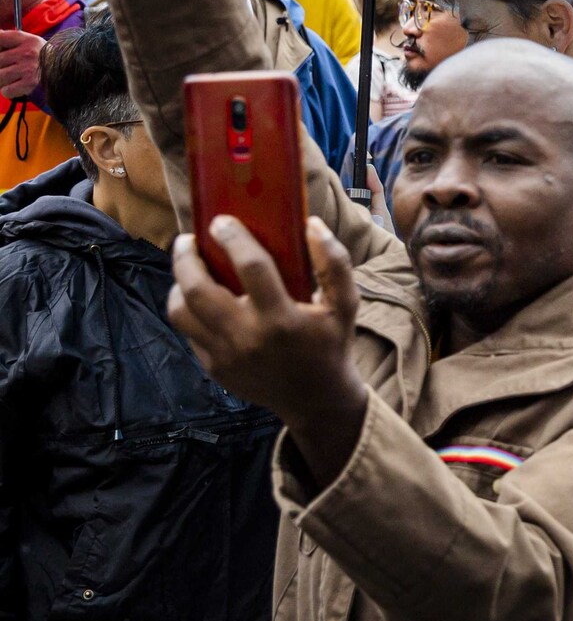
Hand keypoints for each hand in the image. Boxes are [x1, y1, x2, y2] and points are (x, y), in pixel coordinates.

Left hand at [0, 27, 40, 100]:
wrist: (66, 70)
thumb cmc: (42, 57)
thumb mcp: (29, 42)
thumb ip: (10, 38)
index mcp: (27, 40)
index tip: (3, 52)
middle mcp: (27, 53)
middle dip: (1, 66)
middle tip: (10, 68)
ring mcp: (29, 69)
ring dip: (2, 80)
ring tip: (12, 78)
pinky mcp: (30, 84)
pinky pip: (6, 91)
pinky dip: (8, 91)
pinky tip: (16, 86)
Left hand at [169, 215, 367, 479]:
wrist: (315, 399)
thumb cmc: (331, 344)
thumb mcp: (346, 304)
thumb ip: (334, 263)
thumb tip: (312, 224)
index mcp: (282, 320)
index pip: (251, 268)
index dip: (233, 239)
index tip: (222, 220)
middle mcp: (248, 338)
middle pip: (199, 290)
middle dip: (186, 258)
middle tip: (188, 239)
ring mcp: (225, 355)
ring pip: (182, 312)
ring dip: (179, 283)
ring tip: (188, 266)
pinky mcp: (213, 367)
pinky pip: (188, 331)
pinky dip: (188, 308)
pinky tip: (200, 296)